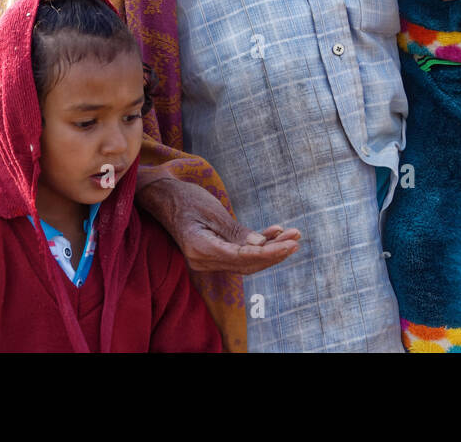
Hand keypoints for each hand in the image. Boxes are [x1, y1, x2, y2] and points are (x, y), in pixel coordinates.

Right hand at [137, 169, 300, 274]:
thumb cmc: (185, 199)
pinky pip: (240, 253)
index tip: (290, 244)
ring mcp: (208, 259)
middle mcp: (204, 260)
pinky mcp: (214, 252)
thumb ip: (235, 232)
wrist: (164, 197)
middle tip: (297, 239)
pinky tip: (276, 231)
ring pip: (246, 260)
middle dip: (275, 252)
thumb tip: (261, 244)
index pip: (242, 257)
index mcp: (201, 249)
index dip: (269, 252)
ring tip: (293, 235)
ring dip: (271, 249)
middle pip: (247, 263)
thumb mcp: (212, 211)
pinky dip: (259, 244)